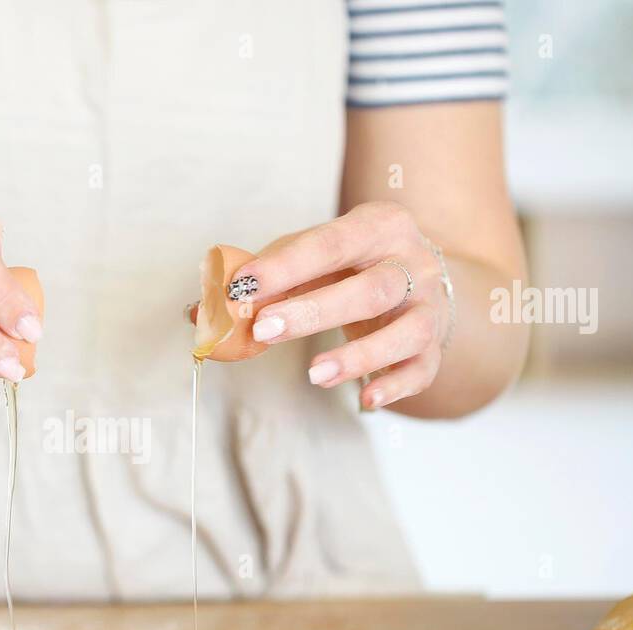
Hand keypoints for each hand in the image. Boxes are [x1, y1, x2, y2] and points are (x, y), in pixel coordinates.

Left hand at [231, 201, 447, 409]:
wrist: (421, 282)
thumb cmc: (351, 268)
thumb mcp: (314, 259)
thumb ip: (262, 279)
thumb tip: (197, 310)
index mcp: (379, 226)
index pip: (330, 244)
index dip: (285, 265)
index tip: (242, 285)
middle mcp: (413, 262)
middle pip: (370, 288)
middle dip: (314, 311)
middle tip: (264, 330)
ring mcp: (430, 307)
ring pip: (404, 332)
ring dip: (358, 356)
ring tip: (314, 374)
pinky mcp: (435, 347)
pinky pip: (421, 370)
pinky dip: (395, 387)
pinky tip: (365, 400)